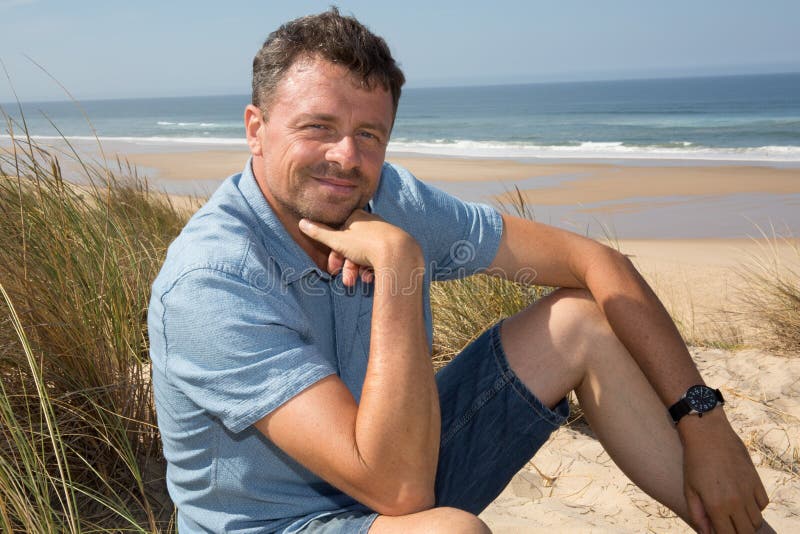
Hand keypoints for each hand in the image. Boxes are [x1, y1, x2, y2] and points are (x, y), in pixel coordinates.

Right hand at [299, 210, 421, 285]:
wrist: (398, 254)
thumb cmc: (366, 244)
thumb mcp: (338, 240)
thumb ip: (319, 233)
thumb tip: (301, 222)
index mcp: (358, 217)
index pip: (341, 235)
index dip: (335, 254)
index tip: (333, 270)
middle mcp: (372, 223)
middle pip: (354, 247)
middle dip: (348, 267)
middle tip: (347, 282)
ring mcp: (385, 235)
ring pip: (367, 254)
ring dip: (360, 271)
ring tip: (361, 282)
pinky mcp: (396, 247)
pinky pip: (381, 258)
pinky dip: (374, 269)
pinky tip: (372, 279)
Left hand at [680, 410, 768, 533]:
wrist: (707, 433)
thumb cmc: (693, 460)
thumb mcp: (689, 489)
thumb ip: (698, 515)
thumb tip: (707, 533)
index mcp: (717, 506)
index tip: (718, 529)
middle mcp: (736, 501)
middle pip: (746, 532)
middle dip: (736, 531)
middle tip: (726, 523)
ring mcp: (748, 490)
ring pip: (756, 520)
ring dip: (746, 521)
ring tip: (733, 513)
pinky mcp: (756, 479)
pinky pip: (763, 503)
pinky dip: (755, 507)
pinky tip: (743, 500)